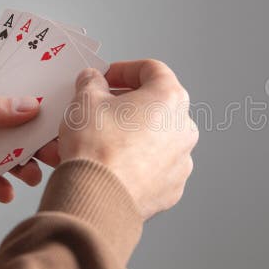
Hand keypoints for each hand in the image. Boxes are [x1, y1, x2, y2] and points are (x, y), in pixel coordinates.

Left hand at [0, 72, 60, 201]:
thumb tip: (29, 106)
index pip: (14, 94)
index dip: (39, 102)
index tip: (63, 112)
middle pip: (19, 128)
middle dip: (39, 140)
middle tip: (56, 151)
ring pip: (11, 155)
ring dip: (25, 164)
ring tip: (33, 175)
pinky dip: (2, 186)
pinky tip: (7, 191)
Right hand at [59, 60, 198, 218]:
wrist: (97, 198)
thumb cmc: (98, 149)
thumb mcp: (85, 100)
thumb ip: (91, 82)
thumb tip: (93, 81)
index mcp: (170, 99)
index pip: (152, 70)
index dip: (124, 70)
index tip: (106, 77)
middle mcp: (183, 129)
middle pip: (153, 107)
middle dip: (122, 107)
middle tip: (96, 110)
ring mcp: (181, 162)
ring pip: (150, 140)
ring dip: (124, 137)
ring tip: (91, 142)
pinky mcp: (171, 189)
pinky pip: (149, 169)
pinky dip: (130, 164)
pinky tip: (102, 165)